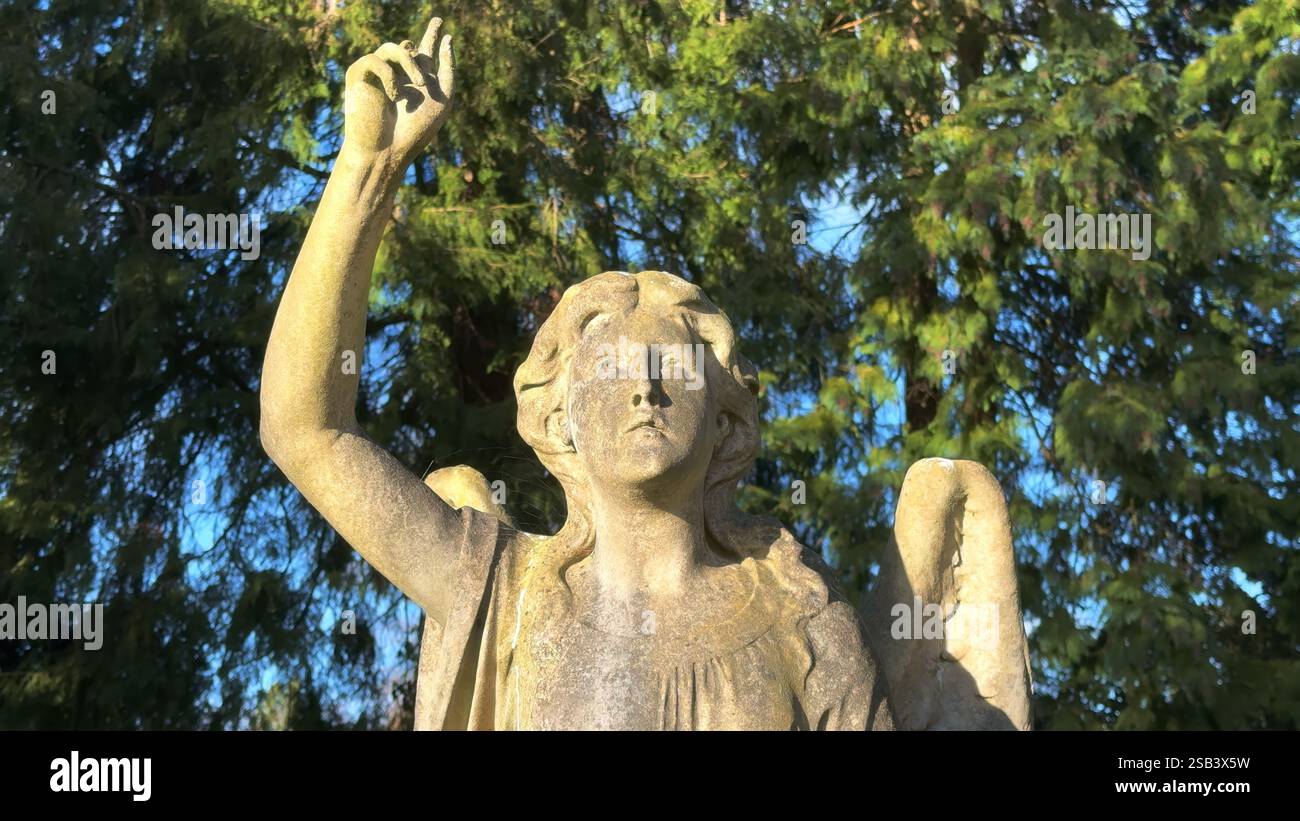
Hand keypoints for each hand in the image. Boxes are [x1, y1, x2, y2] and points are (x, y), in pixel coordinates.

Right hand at [341, 16, 454, 174]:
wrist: (387, 149)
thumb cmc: (416, 130)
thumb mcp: (443, 98)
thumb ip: (447, 68)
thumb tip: (447, 38)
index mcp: (417, 82)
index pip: (424, 54)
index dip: (432, 37)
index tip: (440, 23)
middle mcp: (397, 76)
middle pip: (406, 47)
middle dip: (422, 42)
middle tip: (433, 41)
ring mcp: (377, 75)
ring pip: (394, 49)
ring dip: (410, 64)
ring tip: (420, 85)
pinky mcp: (358, 76)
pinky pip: (375, 60)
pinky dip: (388, 75)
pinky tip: (394, 95)